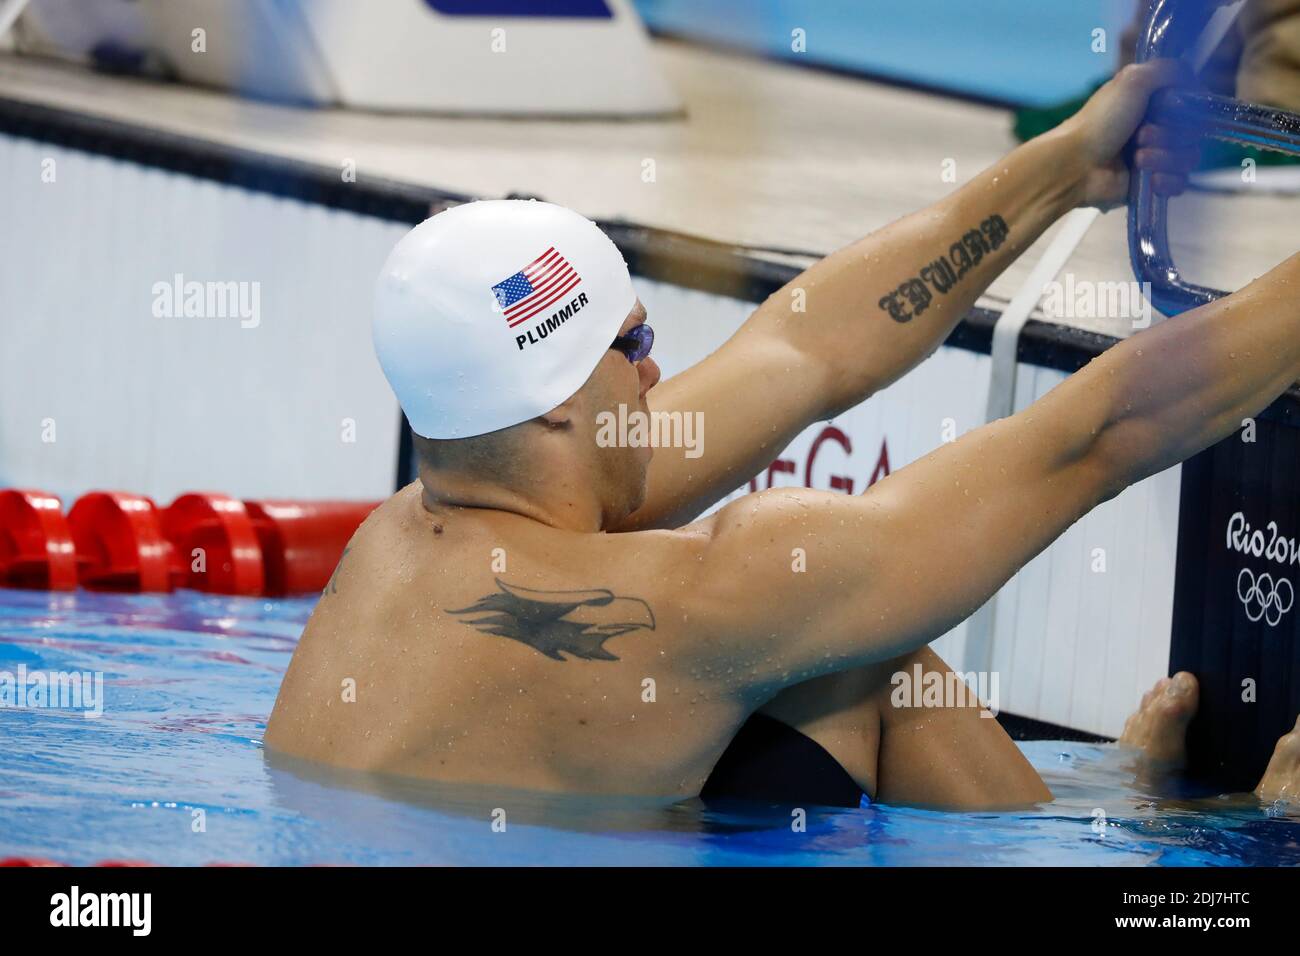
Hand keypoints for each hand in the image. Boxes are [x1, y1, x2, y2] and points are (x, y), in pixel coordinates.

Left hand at [1057, 59, 1201, 209]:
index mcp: (1152, 104)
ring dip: (1164, 157)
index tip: (1169, 110)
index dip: (1186, 111)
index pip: (1192, 106)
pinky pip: (1180, 183)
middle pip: (1193, 133)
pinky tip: (1149, 179)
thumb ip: (1167, 69)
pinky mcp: (1151, 183)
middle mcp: (1156, 128)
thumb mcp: (1133, 80)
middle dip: (1169, 136)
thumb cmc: (1100, 121)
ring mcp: (1155, 157)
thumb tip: (1191, 75)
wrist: (1076, 164)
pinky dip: (1167, 180)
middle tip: (1140, 137)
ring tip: (1137, 159)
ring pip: (1188, 158)